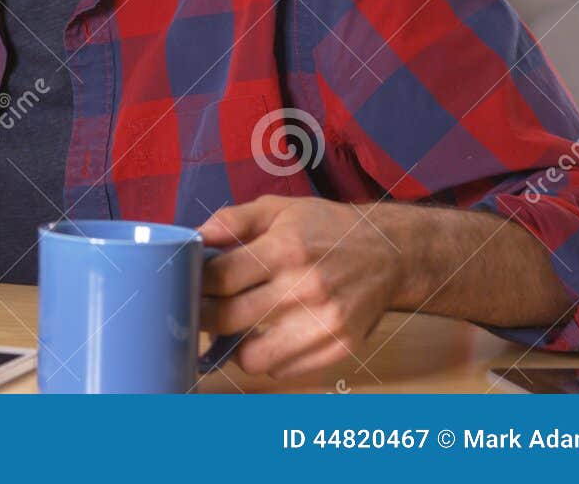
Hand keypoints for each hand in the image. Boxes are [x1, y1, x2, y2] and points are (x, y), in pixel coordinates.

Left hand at [198, 195, 401, 378]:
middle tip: (200, 309)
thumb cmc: (327, 228)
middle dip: (203, 316)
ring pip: (252, 357)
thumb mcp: (279, 208)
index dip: (194, 284)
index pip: (219, 278)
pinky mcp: (340, 348)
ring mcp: (325, 323)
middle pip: (227, 319)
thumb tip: (193, 238)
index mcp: (286, 248)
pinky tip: (268, 335)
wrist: (390, 252)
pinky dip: (267, 357)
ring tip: (234, 328)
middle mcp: (306, 288)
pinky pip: (282, 370)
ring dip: (234, 346)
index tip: (187, 285)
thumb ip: (231, 220)